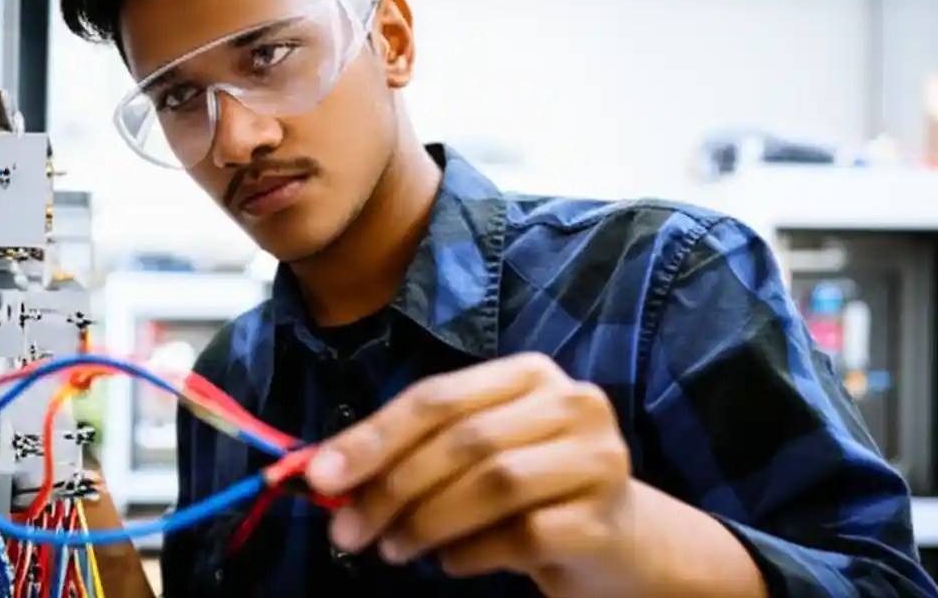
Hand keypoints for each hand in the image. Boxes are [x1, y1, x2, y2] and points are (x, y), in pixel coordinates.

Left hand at [305, 353, 636, 596]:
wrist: (616, 541)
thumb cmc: (528, 489)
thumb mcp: (473, 455)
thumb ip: (411, 451)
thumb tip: (325, 472)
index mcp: (528, 374)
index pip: (438, 396)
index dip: (374, 436)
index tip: (321, 476)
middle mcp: (571, 402)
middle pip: (463, 439)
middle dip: (392, 488)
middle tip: (348, 532)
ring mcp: (597, 459)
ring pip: (494, 483)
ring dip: (427, 522)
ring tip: (393, 549)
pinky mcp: (603, 519)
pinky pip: (521, 536)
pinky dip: (471, 553)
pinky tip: (451, 562)